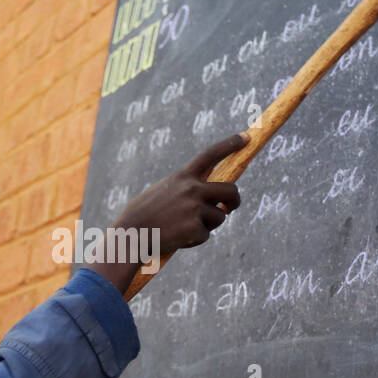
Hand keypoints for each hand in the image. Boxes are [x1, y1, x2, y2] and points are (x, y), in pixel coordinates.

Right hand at [92, 133, 245, 295]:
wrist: (130, 235)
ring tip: (182, 227)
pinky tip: (176, 238)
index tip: (247, 137)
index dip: (230, 144)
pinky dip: (194, 240)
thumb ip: (186, 189)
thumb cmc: (144, 215)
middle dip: (234, 201)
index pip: (211, 154)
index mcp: (183, 177)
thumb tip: (212, 199)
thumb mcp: (163, 191)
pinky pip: (206, 235)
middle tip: (230, 208)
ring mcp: (195, 209)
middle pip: (230, 190)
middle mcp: (192, 189)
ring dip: (208, 225)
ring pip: (219, 217)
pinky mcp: (195, 229)